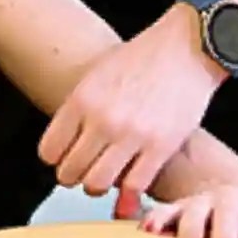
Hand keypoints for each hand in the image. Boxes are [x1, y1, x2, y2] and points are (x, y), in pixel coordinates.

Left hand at [37, 5, 227, 198]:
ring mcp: (132, 135)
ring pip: (97, 184)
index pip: (48, 151)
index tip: (66, 158)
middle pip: (69, 172)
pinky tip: (132, 178)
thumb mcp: (98, 74)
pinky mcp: (161, 146)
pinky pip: (134, 185)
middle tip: (86, 171)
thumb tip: (68, 142)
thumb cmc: (146, 58)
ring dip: (100, 186)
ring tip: (108, 177)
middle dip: (76, 176)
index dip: (57, 159)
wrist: (188, 47)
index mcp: (82, 99)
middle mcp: (103, 119)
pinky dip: (130, 190)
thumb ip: (81, 109)